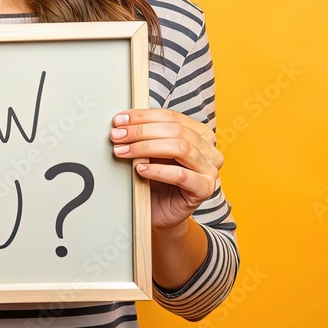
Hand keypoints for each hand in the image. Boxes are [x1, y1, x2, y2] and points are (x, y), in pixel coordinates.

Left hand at [109, 109, 222, 230]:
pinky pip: (180, 175)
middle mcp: (209, 150)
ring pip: (180, 148)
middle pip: (175, 130)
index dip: (143, 116)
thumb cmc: (156, 179)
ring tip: (124, 151)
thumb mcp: (151, 151)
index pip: (171, 116)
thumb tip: (122, 122)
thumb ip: (145, 135)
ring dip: (146, 147)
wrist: (159, 211)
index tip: (119, 120)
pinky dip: (157, 170)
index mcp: (199, 134)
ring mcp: (210, 170)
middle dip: (141, 131)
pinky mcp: (204, 189)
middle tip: (117, 135)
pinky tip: (140, 169)